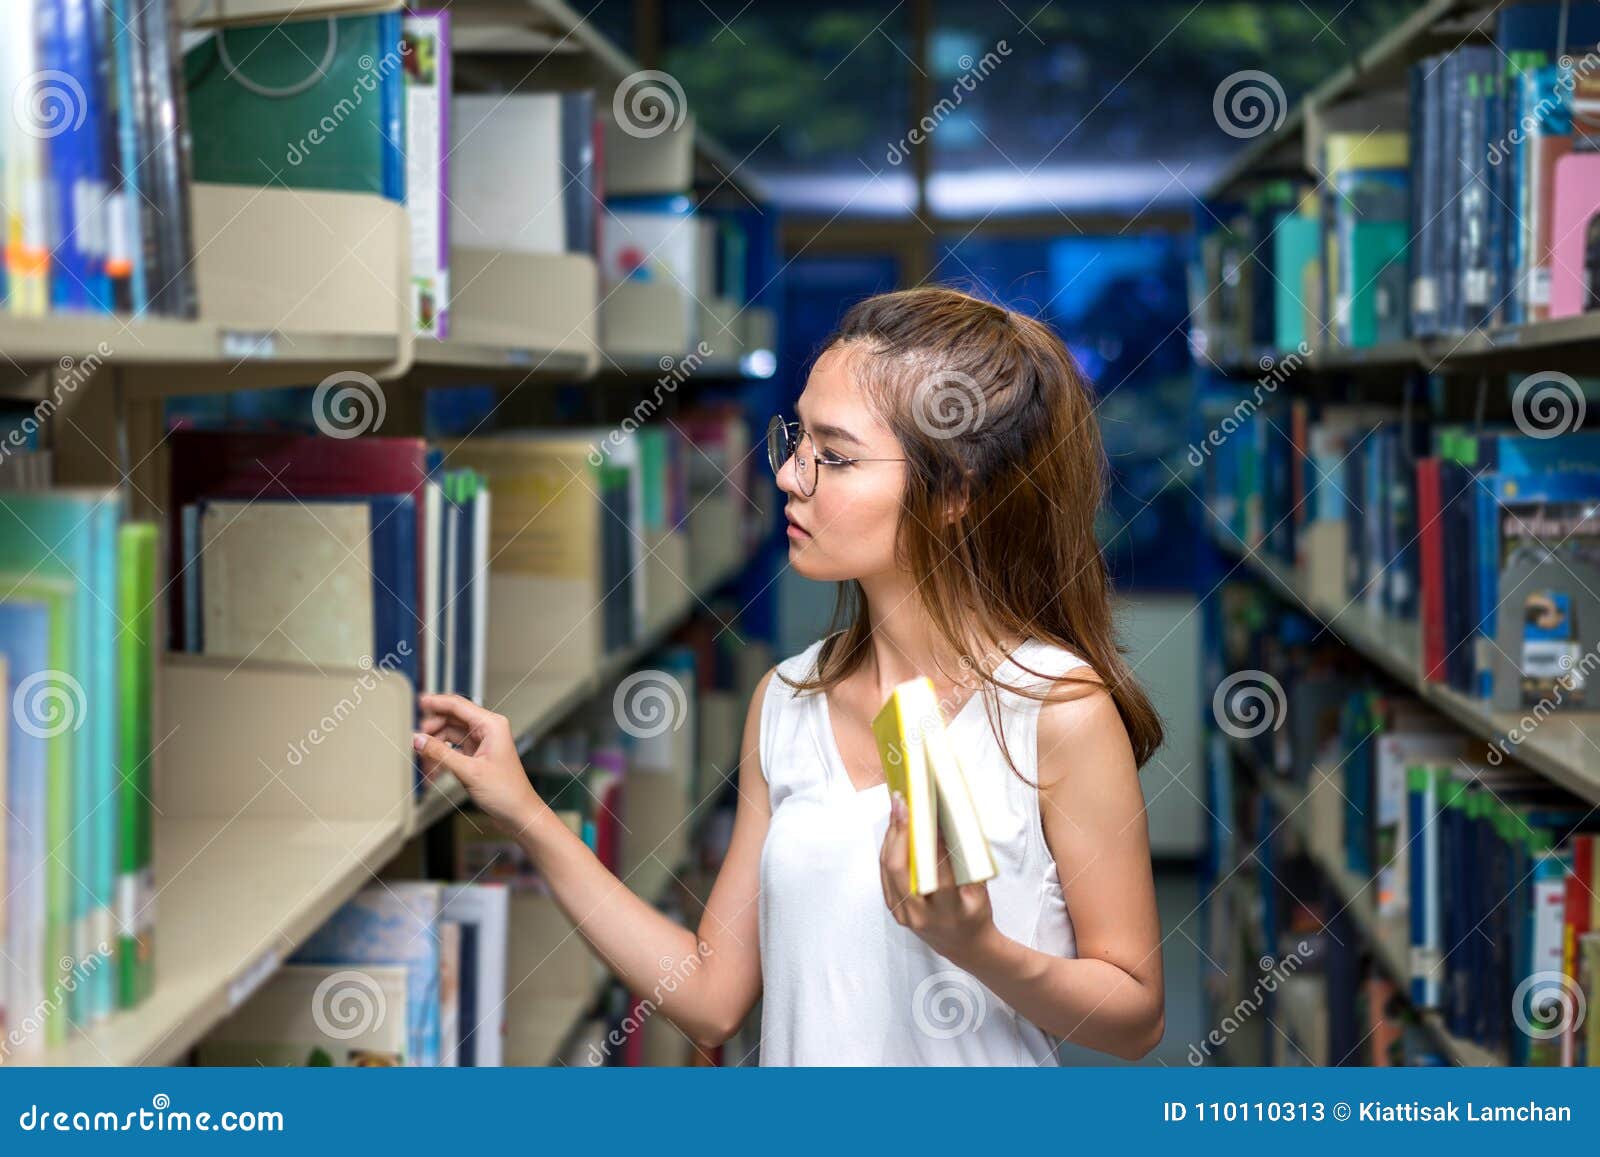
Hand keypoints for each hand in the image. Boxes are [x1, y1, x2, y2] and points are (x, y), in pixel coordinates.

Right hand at [414, 693, 541, 831]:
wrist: (518, 814)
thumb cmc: (507, 792)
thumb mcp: (469, 771)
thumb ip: (441, 753)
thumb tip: (419, 740)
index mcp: (492, 725)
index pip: (458, 705)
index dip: (436, 702)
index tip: (419, 702)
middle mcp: (488, 730)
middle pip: (452, 718)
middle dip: (433, 730)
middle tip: (418, 741)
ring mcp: (482, 743)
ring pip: (450, 734)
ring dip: (435, 746)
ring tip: (425, 760)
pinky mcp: (476, 756)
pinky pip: (453, 749)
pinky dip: (442, 756)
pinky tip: (433, 767)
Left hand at [879, 790, 996, 964]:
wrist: (964, 946)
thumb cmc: (976, 914)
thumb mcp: (980, 891)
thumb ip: (967, 862)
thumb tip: (949, 823)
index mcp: (948, 911)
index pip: (936, 871)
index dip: (931, 840)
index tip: (930, 813)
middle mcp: (920, 915)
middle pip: (900, 868)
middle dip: (900, 831)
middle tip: (903, 803)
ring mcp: (903, 914)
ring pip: (888, 868)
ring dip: (891, 835)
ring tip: (897, 808)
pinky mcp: (894, 910)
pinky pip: (885, 874)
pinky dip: (889, 849)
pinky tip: (895, 830)